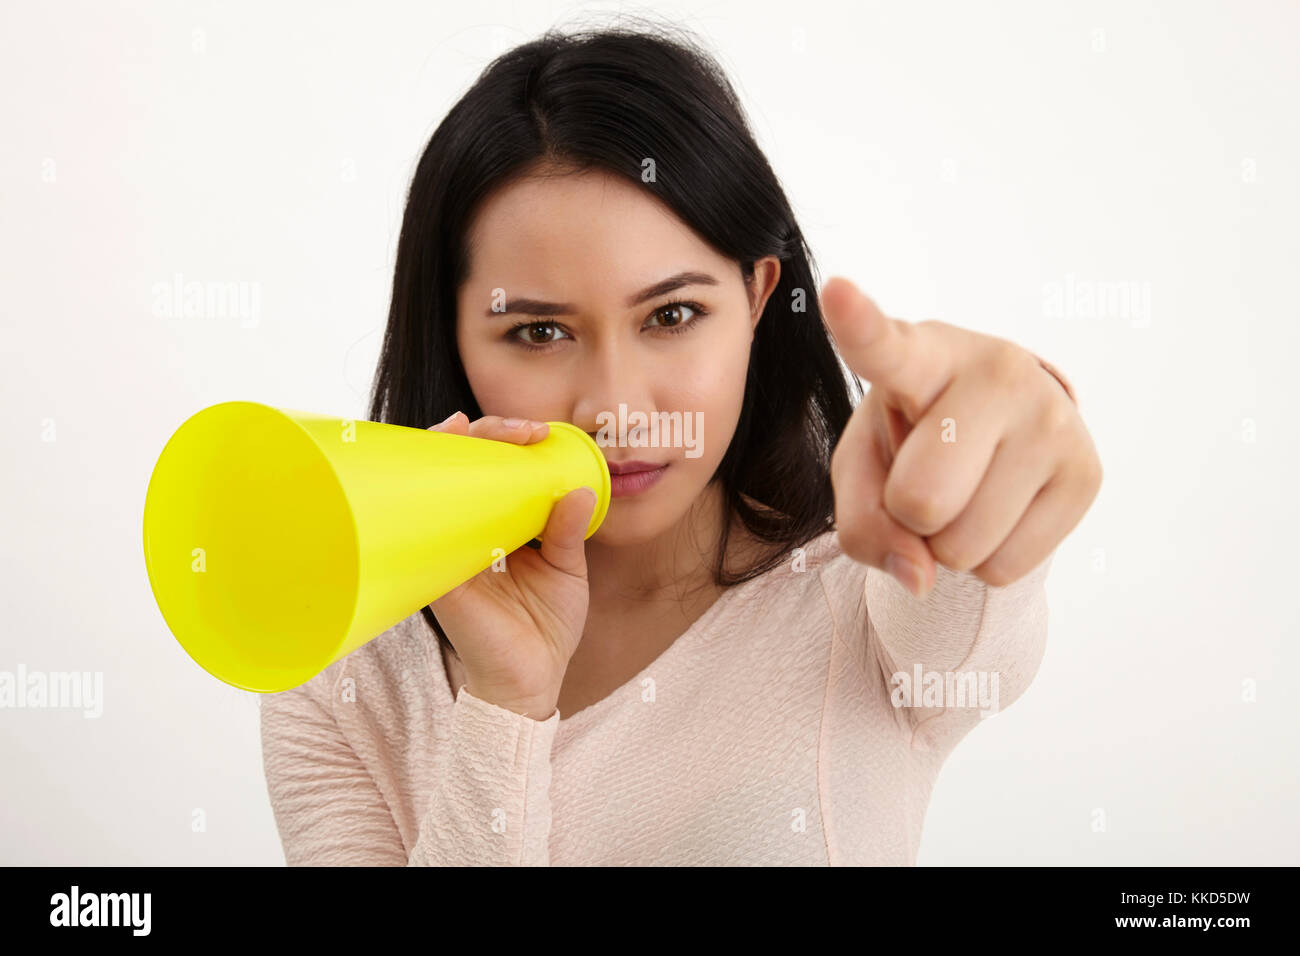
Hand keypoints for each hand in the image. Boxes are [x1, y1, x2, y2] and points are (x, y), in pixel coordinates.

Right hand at [425, 412, 597, 718]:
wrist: (530, 681)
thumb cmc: (544, 626)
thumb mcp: (567, 570)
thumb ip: (568, 530)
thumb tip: (578, 489)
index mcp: (496, 524)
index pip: (491, 468)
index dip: (506, 440)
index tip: (537, 431)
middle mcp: (465, 531)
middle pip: (459, 465)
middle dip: (485, 433)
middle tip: (523, 432)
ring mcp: (446, 550)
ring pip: (432, 485)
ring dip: (447, 449)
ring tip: (470, 430)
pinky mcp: (437, 575)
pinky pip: (422, 533)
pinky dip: (422, 500)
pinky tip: (434, 473)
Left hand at [822, 277, 1101, 596]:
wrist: (1005, 432)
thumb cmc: (913, 440)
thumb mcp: (863, 467)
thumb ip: (861, 521)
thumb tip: (922, 576)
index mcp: (921, 353)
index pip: (884, 345)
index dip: (858, 324)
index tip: (835, 291)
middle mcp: (996, 370)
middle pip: (920, 500)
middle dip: (910, 516)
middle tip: (928, 481)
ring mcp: (1052, 417)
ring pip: (964, 547)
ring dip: (950, 544)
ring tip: (968, 491)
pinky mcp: (1087, 472)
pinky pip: (1006, 568)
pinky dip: (989, 561)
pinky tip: (1001, 510)